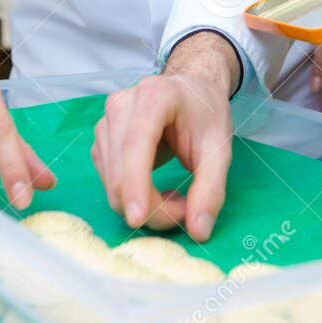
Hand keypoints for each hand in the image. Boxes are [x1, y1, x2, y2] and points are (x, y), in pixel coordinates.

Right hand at [90, 31, 238, 241]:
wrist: (191, 90)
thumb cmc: (206, 113)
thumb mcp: (220, 149)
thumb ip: (211, 189)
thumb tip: (198, 232)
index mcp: (154, 97)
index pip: (135, 146)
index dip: (134, 184)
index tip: (139, 219)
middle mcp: (121, 106)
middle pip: (120, 172)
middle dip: (150, 206)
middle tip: (186, 211)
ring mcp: (105, 123)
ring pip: (111, 184)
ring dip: (142, 205)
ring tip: (176, 196)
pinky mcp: (101, 141)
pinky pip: (108, 182)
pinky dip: (131, 197)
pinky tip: (154, 189)